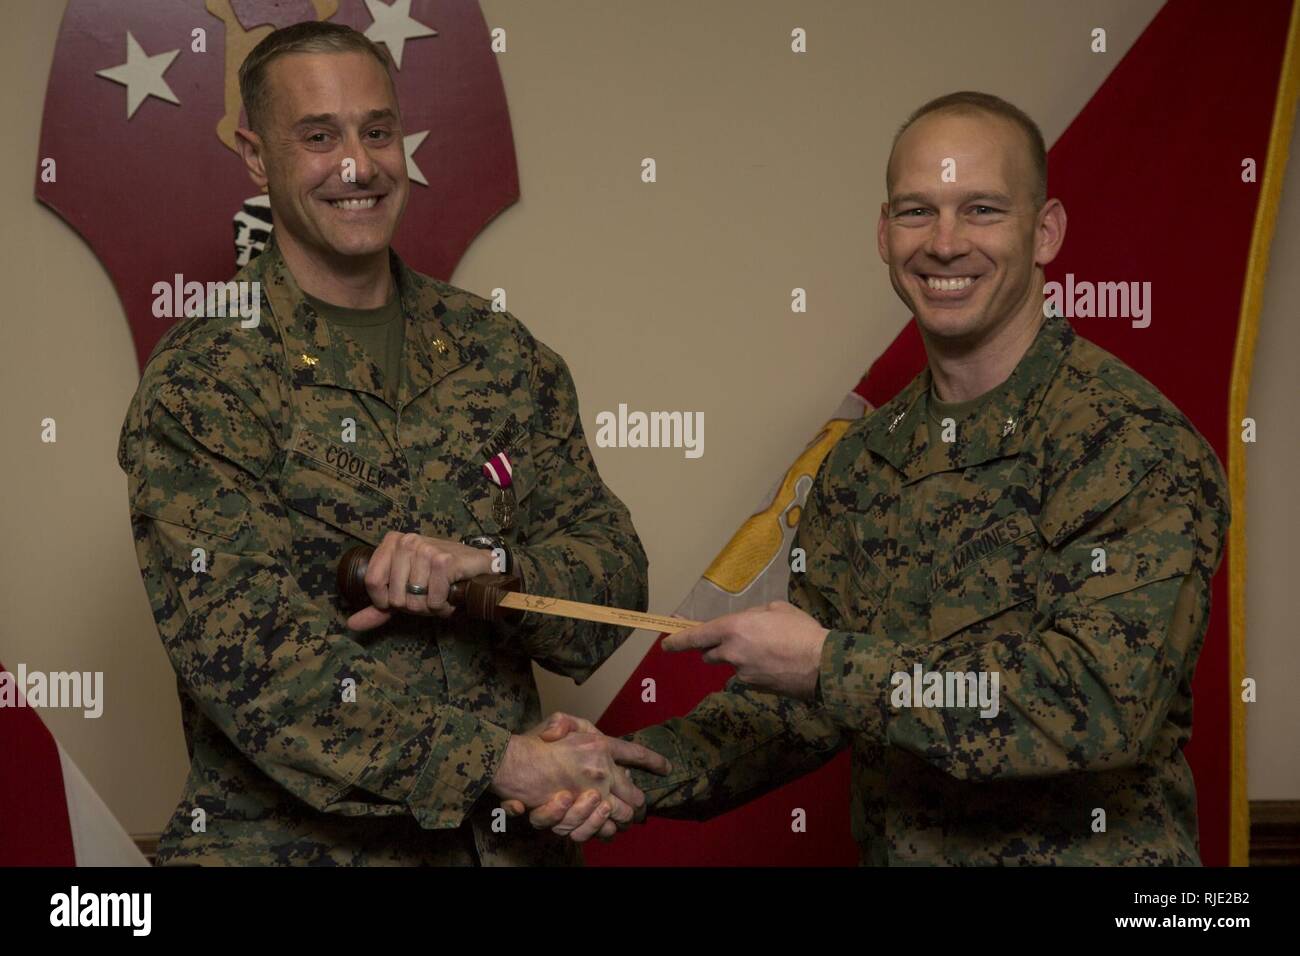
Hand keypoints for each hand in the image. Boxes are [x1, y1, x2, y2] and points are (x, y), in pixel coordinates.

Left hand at [346, 531, 495, 630]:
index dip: (385, 600)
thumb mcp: (404, 589)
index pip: (372, 582)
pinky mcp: (444, 560)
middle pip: (395, 596)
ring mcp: (425, 548)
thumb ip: (379, 607)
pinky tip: (450, 594)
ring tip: (441, 593)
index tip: (401, 598)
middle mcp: (407, 541)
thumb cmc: (438, 577)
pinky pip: (433, 601)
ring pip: (414, 601)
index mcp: (392, 542)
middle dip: (413, 605)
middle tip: (428, 594)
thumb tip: (351, 624)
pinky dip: (443, 606)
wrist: (477, 566)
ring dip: (431, 606)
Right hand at [491, 714, 671, 842]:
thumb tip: (590, 734)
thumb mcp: (557, 720)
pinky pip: (602, 828)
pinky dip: (606, 829)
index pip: (636, 753)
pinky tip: (606, 826)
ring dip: (624, 818)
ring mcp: (592, 794)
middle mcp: (602, 771)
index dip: (654, 762)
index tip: (666, 768)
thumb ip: (576, 723)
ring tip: (623, 819)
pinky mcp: (579, 813)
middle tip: (637, 805)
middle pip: (635, 795)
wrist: (513, 765)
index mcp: (600, 746)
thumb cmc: (534, 743)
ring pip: (622, 815)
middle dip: (638, 802)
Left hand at [661, 601, 828, 699]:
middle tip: (738, 641)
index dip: (678, 641)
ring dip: (741, 658)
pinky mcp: (754, 687)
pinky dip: (757, 669)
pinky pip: (748, 675)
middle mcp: (732, 653)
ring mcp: (742, 673)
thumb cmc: (801, 631)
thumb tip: (747, 623)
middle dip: (717, 648)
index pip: (696, 637)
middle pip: (710, 654)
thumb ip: (753, 616)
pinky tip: (777, 663)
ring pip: (732, 665)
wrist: (822, 665)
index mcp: (733, 628)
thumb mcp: (775, 609)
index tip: (665, 645)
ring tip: (770, 650)